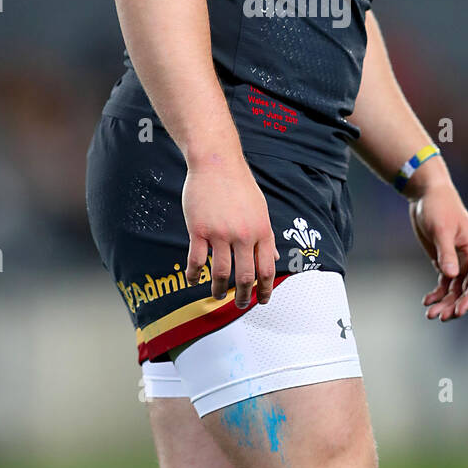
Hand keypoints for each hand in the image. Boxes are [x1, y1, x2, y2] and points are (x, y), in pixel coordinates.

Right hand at [182, 155, 279, 307]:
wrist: (216, 162)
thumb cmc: (239, 185)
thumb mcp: (260, 209)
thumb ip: (265, 236)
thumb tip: (274, 257)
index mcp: (261, 230)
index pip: (266, 268)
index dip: (265, 289)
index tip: (262, 300)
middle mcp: (243, 235)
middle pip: (244, 276)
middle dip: (242, 296)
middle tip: (238, 305)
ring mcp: (220, 233)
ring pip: (221, 273)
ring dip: (218, 289)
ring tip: (216, 295)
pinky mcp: (199, 230)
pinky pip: (197, 260)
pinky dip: (195, 274)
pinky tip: (193, 279)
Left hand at [408, 182, 467, 320]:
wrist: (427, 194)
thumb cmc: (439, 206)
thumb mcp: (441, 229)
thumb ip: (446, 252)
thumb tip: (451, 275)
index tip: (459, 312)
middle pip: (467, 289)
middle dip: (455, 305)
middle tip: (439, 317)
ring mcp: (457, 260)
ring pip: (455, 289)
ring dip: (445, 302)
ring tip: (430, 314)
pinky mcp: (444, 260)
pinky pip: (445, 283)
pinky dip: (437, 293)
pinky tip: (427, 300)